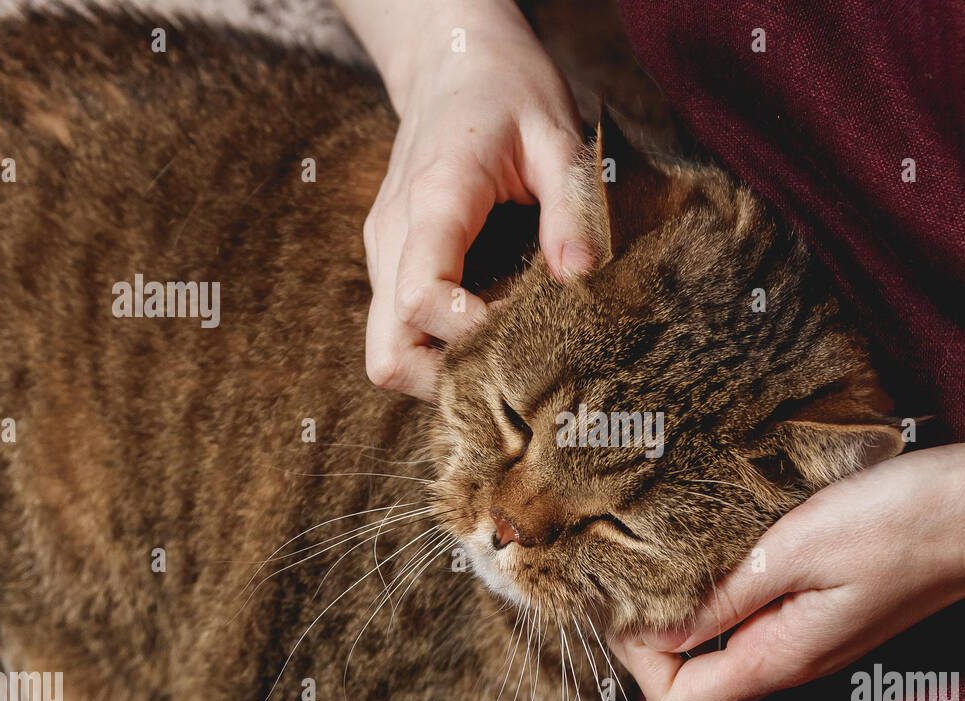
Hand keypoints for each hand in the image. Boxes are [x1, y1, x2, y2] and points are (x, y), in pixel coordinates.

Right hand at [348, 0, 593, 398]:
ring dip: (442, 371)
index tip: (527, 322)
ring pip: (387, 353)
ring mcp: (383, 253)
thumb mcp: (557, 136)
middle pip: (389, 354)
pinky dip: (438, 349)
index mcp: (433, 201)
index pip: (422, 299)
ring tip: (504, 352)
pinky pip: (397, 331)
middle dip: (449, 378)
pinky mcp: (391, 261)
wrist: (450, 57)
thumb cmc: (507, 89)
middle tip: (512, 361)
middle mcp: (393, 237)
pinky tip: (491, 330)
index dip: (473, 333)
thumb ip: (571, 209)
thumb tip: (581, 280)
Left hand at [613, 437, 964, 700]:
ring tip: (671, 539)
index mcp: (782, 655)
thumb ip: (724, 596)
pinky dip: (727, 580)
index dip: (637, 656)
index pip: (678, 700)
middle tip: (636, 560)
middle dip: (653, 628)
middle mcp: (794, 655)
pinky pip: (758, 607)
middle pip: (696, 674)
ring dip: (690, 599)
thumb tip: (653, 632)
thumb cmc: (906, 518)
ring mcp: (813, 628)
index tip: (626, 593)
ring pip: (724, 638)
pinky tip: (724, 531)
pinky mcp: (829, 597)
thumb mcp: (798, 548)